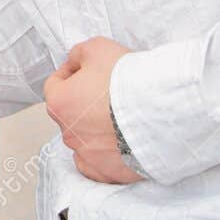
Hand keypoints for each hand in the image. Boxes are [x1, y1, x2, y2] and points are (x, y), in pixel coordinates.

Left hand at [44, 36, 142, 184]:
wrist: (164, 111)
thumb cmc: (129, 81)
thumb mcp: (97, 48)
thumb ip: (79, 54)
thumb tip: (76, 62)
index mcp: (59, 103)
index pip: (55, 85)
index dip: (72, 73)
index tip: (88, 70)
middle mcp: (68, 132)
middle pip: (70, 114)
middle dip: (85, 102)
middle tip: (110, 93)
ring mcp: (88, 155)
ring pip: (84, 141)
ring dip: (96, 130)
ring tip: (120, 119)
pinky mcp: (109, 172)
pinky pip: (97, 165)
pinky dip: (105, 156)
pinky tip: (118, 146)